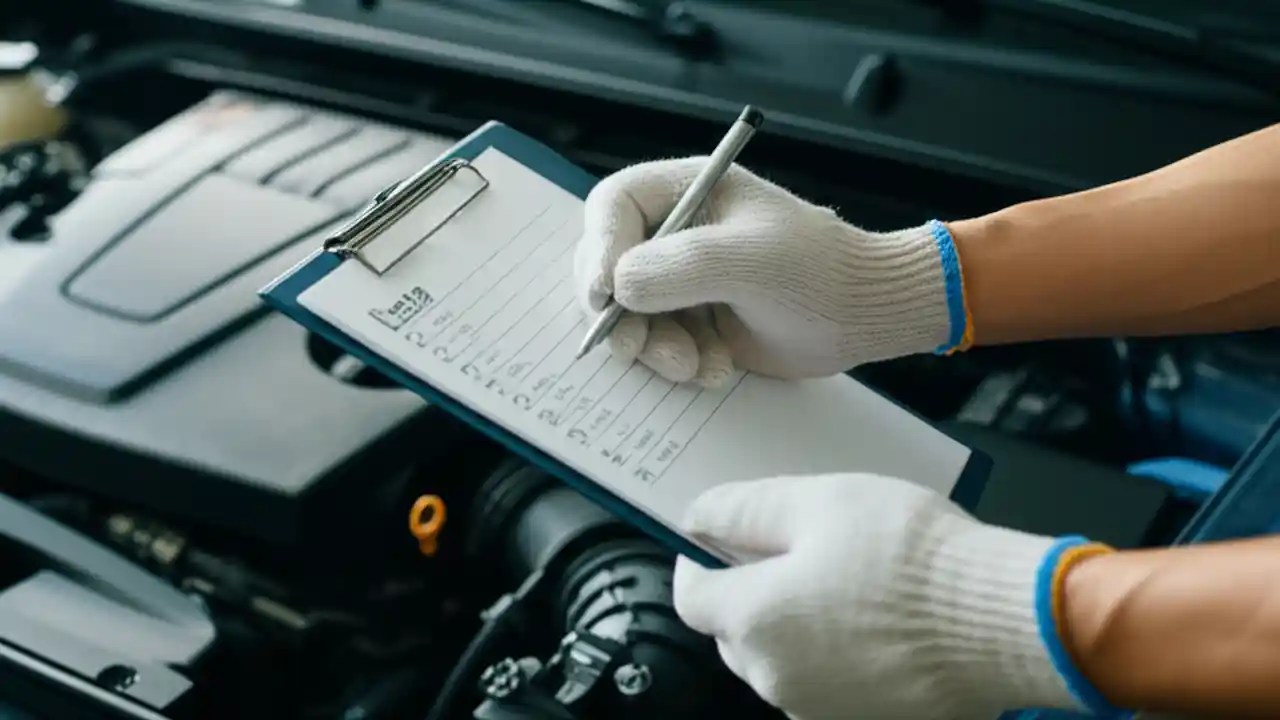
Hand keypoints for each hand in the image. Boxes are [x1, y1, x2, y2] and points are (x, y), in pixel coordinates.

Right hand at [574, 158, 964, 384]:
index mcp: (686, 192)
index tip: (604, 293)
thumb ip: (674, 268)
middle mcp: (675, 233)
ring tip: (695, 365)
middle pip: (606, 266)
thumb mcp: (745, 261)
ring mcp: (681, 280)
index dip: (598, 247)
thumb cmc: (816, 272)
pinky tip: (717, 366)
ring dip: (653, 348)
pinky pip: (656, 345)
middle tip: (633, 347)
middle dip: (619, 313)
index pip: (613, 208)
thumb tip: (617, 289)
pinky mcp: (692, 321)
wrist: (863, 316)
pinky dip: (678, 363)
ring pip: (627, 315)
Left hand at [673, 474, 1080, 719]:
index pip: (691, 594)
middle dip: (754, 590)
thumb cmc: (911, 556)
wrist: (1002, 620)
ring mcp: (819, 708)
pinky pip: (831, 683)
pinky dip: (840, 654)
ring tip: (851, 581)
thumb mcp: (816, 501)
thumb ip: (742, 509)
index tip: (719, 538)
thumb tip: (697, 517)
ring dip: (799, 624)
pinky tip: (878, 620)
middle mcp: (774, 677)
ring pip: (785, 659)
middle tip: (798, 549)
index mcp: (751, 621)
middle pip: (736, 630)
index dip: (701, 559)